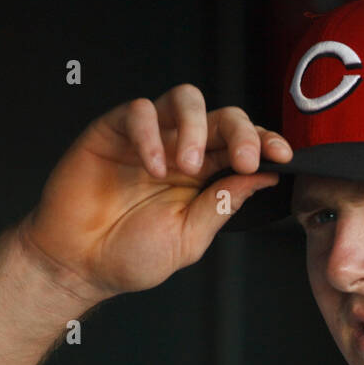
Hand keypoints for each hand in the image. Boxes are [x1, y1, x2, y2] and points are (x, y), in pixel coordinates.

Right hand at [18, 86, 291, 299]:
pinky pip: (140, 111)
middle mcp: (180, 150)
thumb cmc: (129, 254)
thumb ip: (223, 204)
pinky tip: (154, 166)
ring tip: (188, 166)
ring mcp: (149, 137)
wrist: (80, 264)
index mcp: (203, 177)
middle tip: (244, 160)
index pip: (240, 146)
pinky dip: (152, 134)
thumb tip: (264, 179)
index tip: (283, 156)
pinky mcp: (114, 130)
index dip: (264, 143)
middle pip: (221, 116)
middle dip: (241, 132)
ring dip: (196, 127)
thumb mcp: (190, 238)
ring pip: (185, 100)